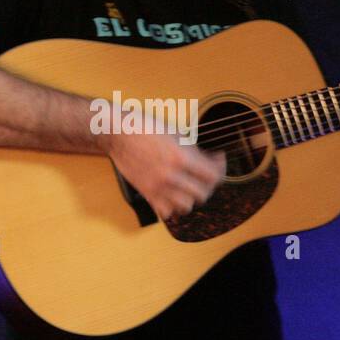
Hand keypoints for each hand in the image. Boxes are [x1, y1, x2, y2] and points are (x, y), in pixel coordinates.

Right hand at [106, 131, 224, 221]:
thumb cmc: (147, 127)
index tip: (217, 159)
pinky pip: (166, 212)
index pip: (213, 176)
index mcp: (180, 157)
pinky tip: (174, 195)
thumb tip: (210, 163)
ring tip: (190, 187)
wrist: (119, 132)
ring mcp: (157, 187)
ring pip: (186, 207)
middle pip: (203, 194)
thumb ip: (194, 151)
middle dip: (208, 183)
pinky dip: (173, 207)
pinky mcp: (146, 193)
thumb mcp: (177, 133)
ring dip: (191, 198)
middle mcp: (170, 175)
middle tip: (205, 173)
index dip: (221, 167)